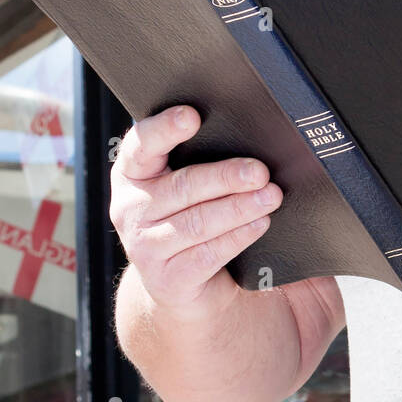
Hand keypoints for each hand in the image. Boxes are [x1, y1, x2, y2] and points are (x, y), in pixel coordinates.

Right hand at [110, 105, 282, 316]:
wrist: (182, 284)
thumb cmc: (190, 217)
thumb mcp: (186, 185)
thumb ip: (201, 157)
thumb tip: (249, 134)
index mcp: (133, 173)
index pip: (142, 144)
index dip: (165, 128)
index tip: (192, 116)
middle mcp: (131, 207)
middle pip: (182, 186)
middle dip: (226, 177)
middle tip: (259, 171)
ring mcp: (144, 247)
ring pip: (198, 221)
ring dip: (239, 207)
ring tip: (270, 197)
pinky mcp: (167, 279)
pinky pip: (208, 254)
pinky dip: (238, 237)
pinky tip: (259, 224)